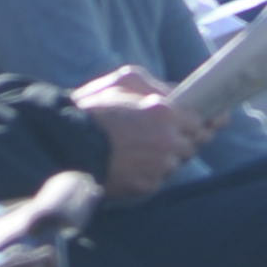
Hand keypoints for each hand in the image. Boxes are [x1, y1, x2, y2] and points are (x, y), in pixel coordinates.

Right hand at [71, 68, 201, 199]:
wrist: (66, 142)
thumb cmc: (94, 107)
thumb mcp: (124, 80)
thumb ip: (157, 86)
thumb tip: (178, 95)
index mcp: (166, 112)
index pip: (199, 123)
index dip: (195, 124)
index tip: (195, 125)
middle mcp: (168, 141)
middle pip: (191, 147)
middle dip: (181, 142)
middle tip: (160, 138)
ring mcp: (159, 166)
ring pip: (174, 165)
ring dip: (164, 159)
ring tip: (139, 151)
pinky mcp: (146, 186)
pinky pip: (157, 180)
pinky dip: (148, 174)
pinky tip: (130, 164)